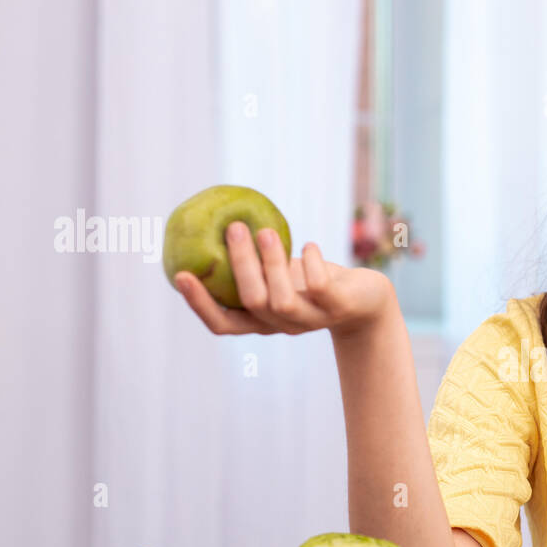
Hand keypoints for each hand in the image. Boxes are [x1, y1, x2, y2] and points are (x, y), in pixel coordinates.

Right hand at [173, 222, 393, 335]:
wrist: (365, 299)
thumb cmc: (312, 281)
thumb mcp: (278, 271)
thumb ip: (252, 260)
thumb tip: (216, 222)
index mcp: (260, 320)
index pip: (223, 324)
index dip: (200, 304)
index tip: (181, 275)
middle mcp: (282, 324)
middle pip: (251, 303)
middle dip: (240, 264)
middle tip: (234, 227)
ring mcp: (311, 319)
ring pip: (281, 299)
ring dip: (271, 263)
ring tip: (266, 231)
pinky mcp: (338, 307)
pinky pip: (319, 287)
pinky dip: (311, 262)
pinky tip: (309, 245)